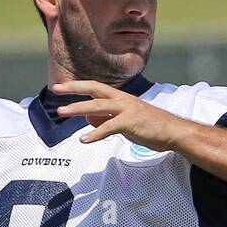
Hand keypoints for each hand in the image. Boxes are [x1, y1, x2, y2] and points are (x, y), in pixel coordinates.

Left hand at [53, 80, 185, 148]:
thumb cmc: (149, 127)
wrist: (172, 132)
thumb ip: (105, 119)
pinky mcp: (130, 123)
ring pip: (98, 106)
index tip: (60, 87)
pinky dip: (95, 133)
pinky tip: (84, 139)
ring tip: (62, 112)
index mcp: (120, 97)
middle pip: (93, 90)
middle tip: (55, 90)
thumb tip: (87, 118)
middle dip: (73, 90)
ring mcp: (126, 110)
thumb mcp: (124, 121)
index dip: (77, 86)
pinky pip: (109, 127)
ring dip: (78, 108)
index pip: (95, 87)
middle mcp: (122, 99)